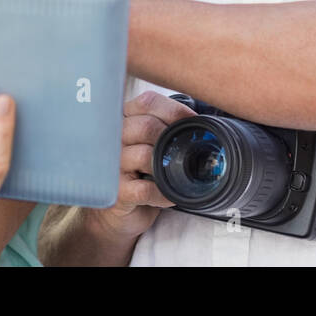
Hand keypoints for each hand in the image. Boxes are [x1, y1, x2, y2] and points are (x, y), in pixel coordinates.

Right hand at [96, 90, 196, 239]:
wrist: (120, 213)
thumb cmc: (140, 174)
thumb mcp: (150, 145)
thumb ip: (165, 129)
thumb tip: (203, 122)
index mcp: (124, 121)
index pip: (147, 102)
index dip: (174, 110)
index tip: (193, 121)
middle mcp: (114, 139)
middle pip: (145, 126)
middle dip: (171, 138)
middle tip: (185, 151)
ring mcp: (112, 166)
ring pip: (144, 155)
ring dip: (166, 167)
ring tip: (174, 175)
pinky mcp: (117, 192)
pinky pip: (145, 189)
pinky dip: (163, 193)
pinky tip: (168, 195)